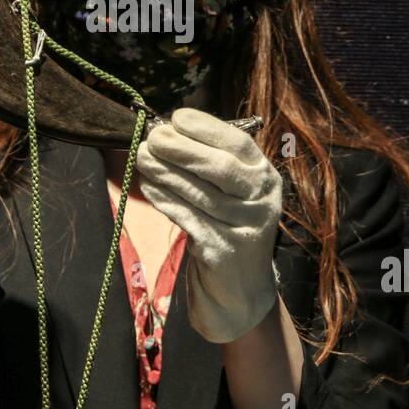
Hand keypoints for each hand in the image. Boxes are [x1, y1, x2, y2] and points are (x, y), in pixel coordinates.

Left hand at [135, 107, 282, 343]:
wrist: (241, 290)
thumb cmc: (228, 228)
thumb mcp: (232, 193)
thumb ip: (210, 163)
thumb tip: (168, 131)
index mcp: (266, 177)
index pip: (239, 144)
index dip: (206, 128)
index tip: (176, 118)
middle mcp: (262, 201)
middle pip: (221, 168)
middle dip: (183, 150)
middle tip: (152, 139)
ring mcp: (245, 228)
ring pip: (201, 194)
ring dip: (167, 173)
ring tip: (142, 158)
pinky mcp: (224, 252)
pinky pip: (189, 220)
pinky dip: (167, 201)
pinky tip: (149, 188)